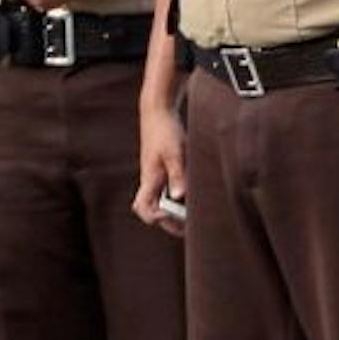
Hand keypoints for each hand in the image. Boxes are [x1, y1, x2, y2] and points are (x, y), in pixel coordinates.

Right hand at [132, 102, 187, 235]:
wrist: (158, 111)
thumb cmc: (165, 130)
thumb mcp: (175, 152)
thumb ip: (178, 175)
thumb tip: (179, 197)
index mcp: (150, 179)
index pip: (144, 209)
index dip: (156, 218)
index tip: (172, 214)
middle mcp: (151, 182)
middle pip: (153, 211)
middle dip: (170, 222)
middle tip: (190, 227)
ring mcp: (156, 177)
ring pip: (161, 203)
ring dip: (175, 211)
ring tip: (195, 216)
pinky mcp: (163, 171)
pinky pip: (168, 192)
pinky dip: (179, 199)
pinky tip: (194, 198)